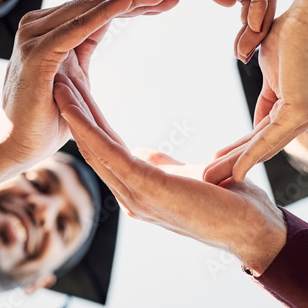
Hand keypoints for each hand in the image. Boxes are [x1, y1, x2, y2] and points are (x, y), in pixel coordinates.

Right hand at [0, 0, 178, 164]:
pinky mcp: (37, 54)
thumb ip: (84, 45)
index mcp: (48, 28)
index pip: (94, 7)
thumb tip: (105, 23)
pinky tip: (127, 2)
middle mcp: (38, 26)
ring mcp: (34, 37)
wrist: (16, 145)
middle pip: (94, 3)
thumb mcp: (73, 74)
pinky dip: (103, 14)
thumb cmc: (47, 115)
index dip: (130, 1)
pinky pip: (76, 29)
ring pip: (88, 9)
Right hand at [54, 74, 286, 274]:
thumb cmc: (229, 203)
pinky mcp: (146, 189)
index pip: (103, 149)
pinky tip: (74, 105)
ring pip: (93, 148)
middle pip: (91, 147)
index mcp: (136, 189)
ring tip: (56, 83)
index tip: (71, 89)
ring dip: (73, 115)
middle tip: (54, 78)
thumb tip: (142, 153)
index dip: (84, 120)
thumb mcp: (187, 175)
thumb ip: (160, 165)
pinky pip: (109, 153)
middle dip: (72, 112)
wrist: (253, 229)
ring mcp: (135, 195)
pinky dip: (88, 127)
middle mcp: (129, 195)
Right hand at [203, 10, 307, 183]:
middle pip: (262, 147)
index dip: (240, 149)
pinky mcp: (301, 112)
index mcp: (296, 110)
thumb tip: (257, 120)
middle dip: (233, 163)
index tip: (217, 159)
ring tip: (211, 176)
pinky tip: (234, 169)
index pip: (263, 136)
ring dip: (235, 163)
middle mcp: (304, 119)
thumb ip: (267, 97)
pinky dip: (250, 154)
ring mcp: (305, 118)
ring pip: (263, 147)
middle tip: (209, 178)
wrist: (307, 17)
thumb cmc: (291, 36)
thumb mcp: (270, 74)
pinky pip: (269, 138)